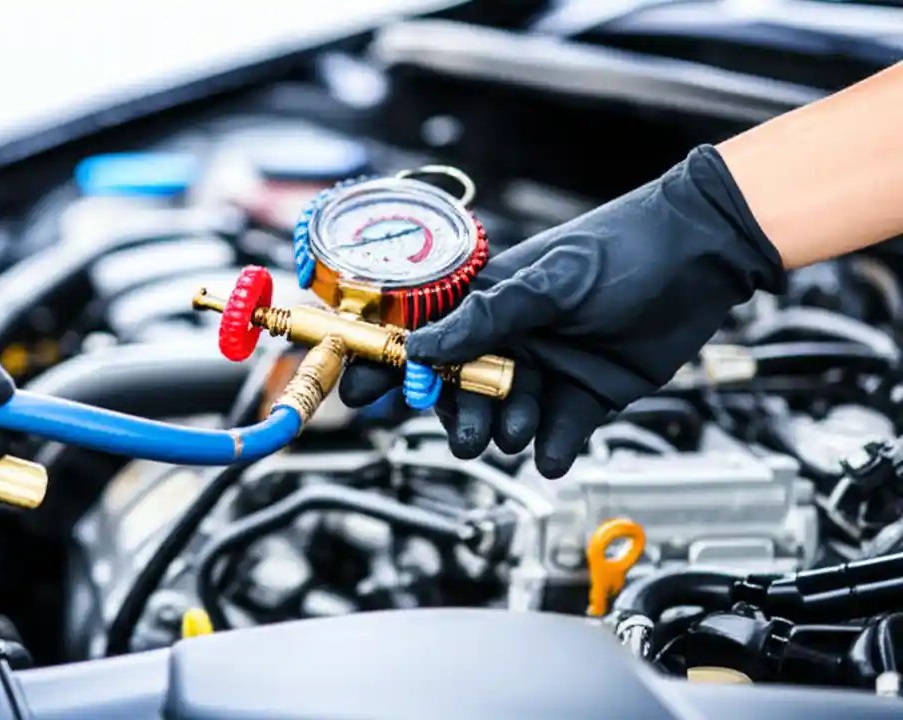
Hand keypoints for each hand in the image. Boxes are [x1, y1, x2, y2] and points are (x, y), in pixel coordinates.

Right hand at [341, 145, 785, 476]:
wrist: (705, 257)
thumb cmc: (624, 250)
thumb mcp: (553, 281)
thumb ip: (488, 317)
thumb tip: (421, 345)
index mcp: (489, 301)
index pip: (424, 337)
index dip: (392, 366)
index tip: (366, 394)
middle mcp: (511, 338)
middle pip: (460, 391)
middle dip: (459, 416)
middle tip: (471, 434)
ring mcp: (548, 369)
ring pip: (504, 417)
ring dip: (507, 430)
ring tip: (524, 425)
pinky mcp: (587, 395)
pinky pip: (556, 433)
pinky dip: (551, 447)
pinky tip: (554, 451)